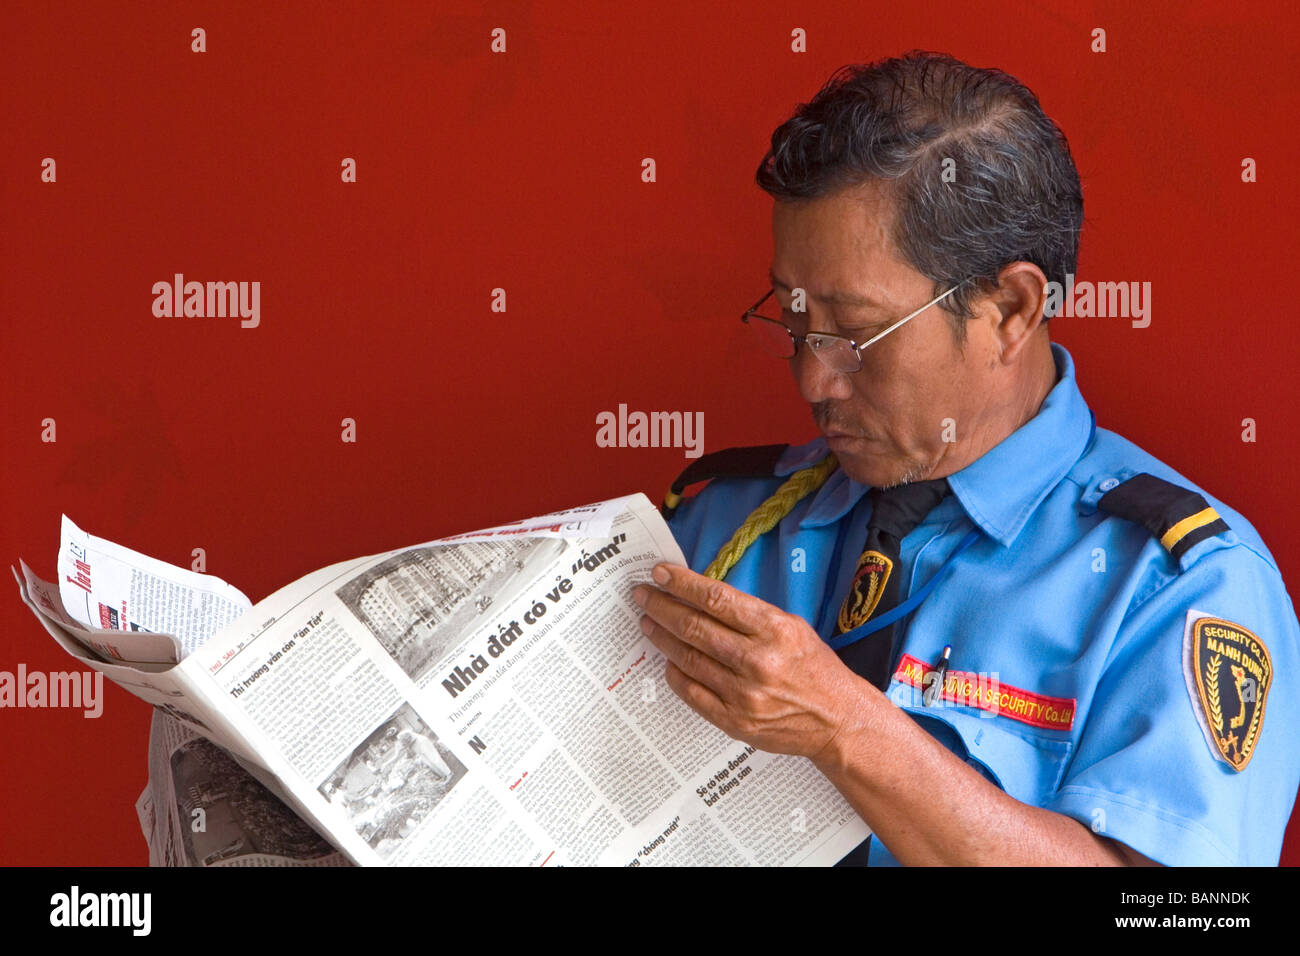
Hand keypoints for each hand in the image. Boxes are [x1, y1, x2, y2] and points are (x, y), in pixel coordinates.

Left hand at [632, 562, 870, 761]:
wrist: (837, 719)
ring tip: (648, 623)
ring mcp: (744, 694)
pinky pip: (693, 693)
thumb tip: (701, 597)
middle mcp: (757, 660)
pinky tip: (666, 661)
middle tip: (643, 595)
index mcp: (774, 629)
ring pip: (689, 658)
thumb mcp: (792, 627)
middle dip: (662, 607)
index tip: (660, 573)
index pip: (716, 598)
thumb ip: (749, 615)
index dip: (682, 584)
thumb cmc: (814, 667)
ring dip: (662, 637)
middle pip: (694, 627)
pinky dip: (675, 674)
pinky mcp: (735, 721)